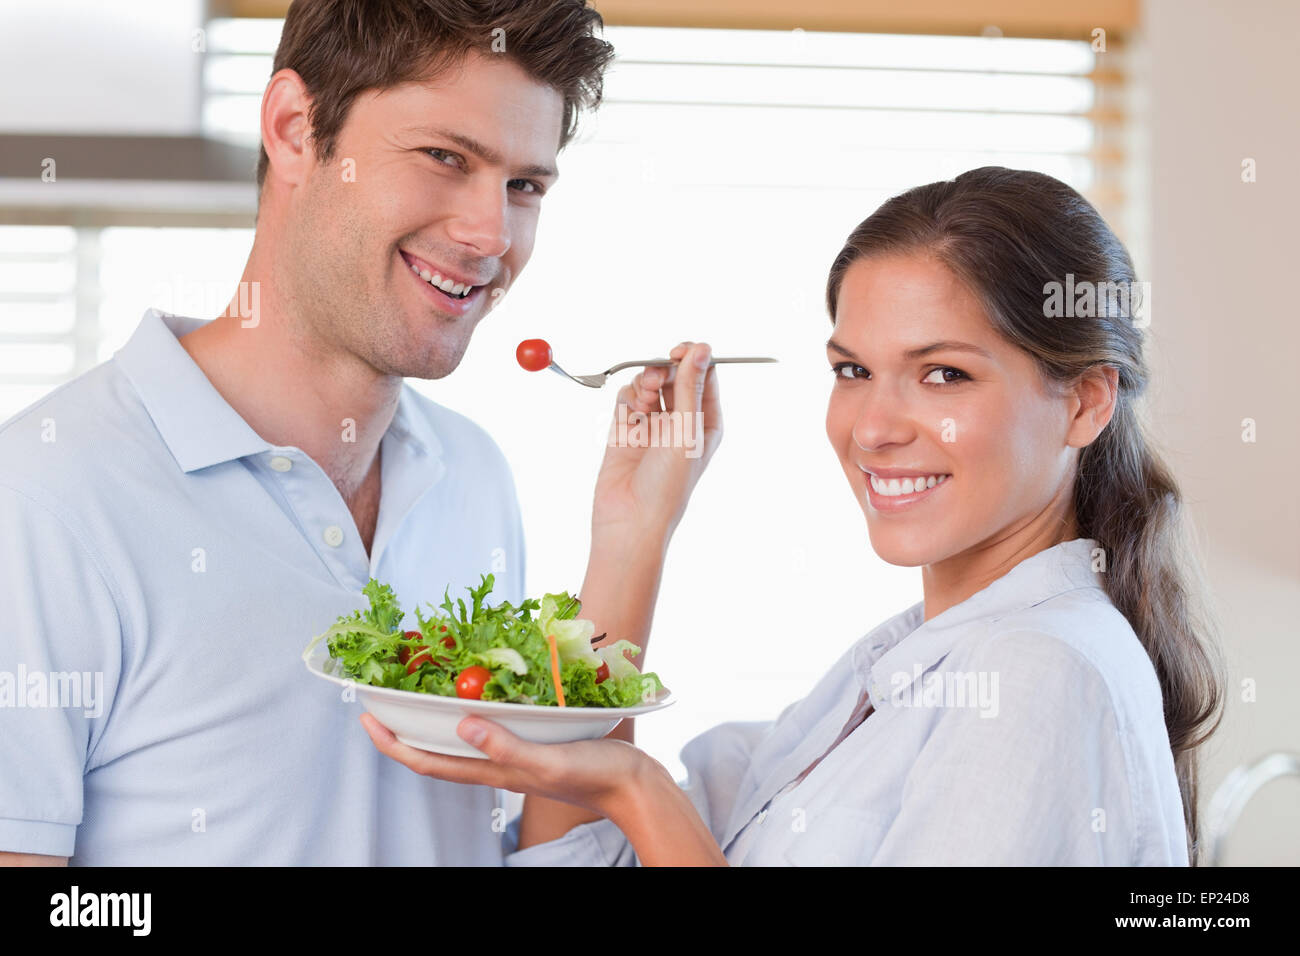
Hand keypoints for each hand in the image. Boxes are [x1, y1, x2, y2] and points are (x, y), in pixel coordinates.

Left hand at [360, 712, 651, 819]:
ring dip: (435, 719)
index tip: (367, 718)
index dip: (393, 743)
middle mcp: (497, 765)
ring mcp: (514, 756)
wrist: (632, 785)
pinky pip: (491, 727)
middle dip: (405, 729)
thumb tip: (461, 725)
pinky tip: (481, 693)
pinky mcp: (533, 744)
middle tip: (384, 700)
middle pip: (437, 751)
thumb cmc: (594, 775)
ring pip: (461, 739)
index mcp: (494, 771)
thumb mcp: (547, 758)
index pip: (428, 761)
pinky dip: (474, 710)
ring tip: (419, 694)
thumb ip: (506, 746)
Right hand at [591, 341, 722, 543]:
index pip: (704, 376)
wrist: (630, 520)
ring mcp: (652, 425)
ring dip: (644, 383)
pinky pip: (627, 398)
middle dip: (664, 370)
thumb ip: (690, 387)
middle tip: (656, 378)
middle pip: (674, 375)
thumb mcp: (686, 431)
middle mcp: (681, 422)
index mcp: (706, 423)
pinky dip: (628, 397)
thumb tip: (702, 349)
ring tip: (642, 401)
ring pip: (649, 383)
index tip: (678, 351)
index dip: (693, 358)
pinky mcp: (625, 430)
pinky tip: (630, 412)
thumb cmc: (667, 485)